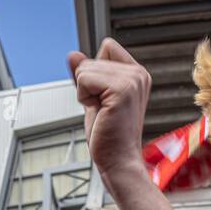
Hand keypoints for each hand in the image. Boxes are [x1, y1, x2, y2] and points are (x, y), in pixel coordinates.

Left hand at [67, 38, 150, 176]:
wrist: (118, 162)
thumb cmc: (109, 137)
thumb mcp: (94, 99)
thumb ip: (85, 75)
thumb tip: (72, 55)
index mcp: (136, 74)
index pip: (107, 47)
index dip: (95, 71)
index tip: (104, 98)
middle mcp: (138, 74)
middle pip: (93, 58)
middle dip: (87, 84)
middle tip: (103, 109)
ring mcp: (132, 81)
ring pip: (85, 68)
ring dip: (85, 92)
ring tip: (103, 112)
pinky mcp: (122, 90)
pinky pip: (84, 79)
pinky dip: (84, 97)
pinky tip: (100, 113)